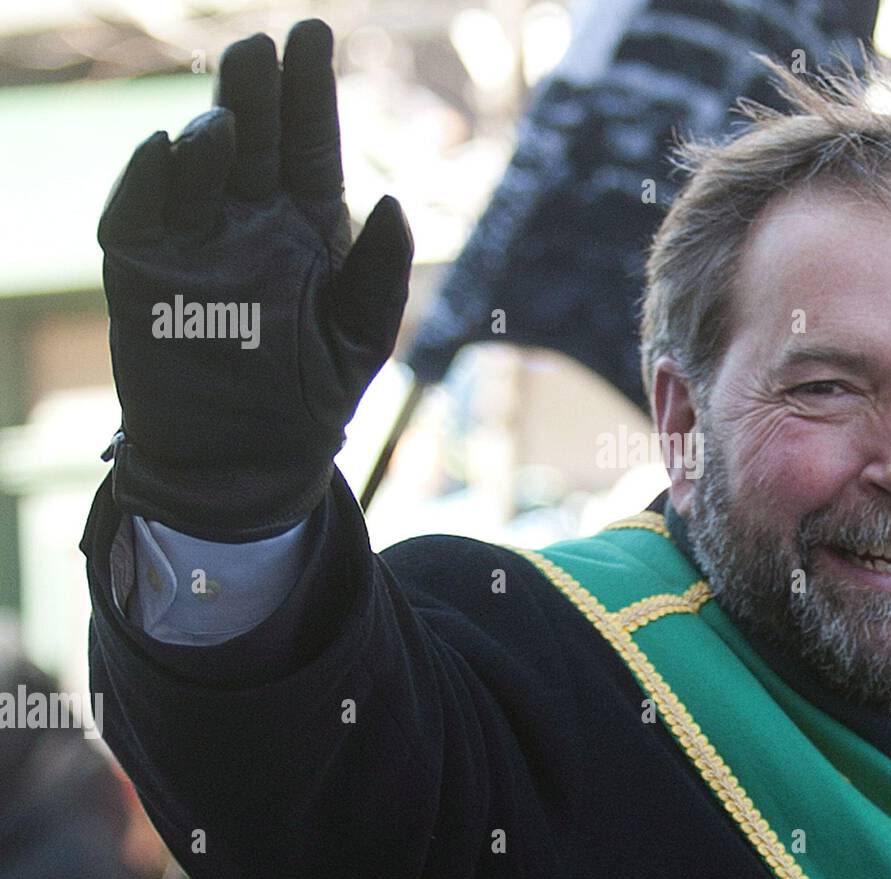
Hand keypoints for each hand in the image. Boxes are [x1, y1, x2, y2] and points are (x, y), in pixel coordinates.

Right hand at [98, 19, 412, 540]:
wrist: (247, 464)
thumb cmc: (311, 399)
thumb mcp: (361, 338)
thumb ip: (380, 272)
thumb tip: (392, 198)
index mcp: (306, 230)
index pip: (309, 147)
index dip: (311, 93)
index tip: (314, 33)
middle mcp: (249, 223)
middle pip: (253, 141)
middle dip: (258, 94)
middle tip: (263, 49)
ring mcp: (194, 243)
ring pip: (196, 167)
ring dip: (209, 136)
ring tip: (225, 125)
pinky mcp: (144, 272)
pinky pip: (139, 213)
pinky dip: (149, 181)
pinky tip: (169, 152)